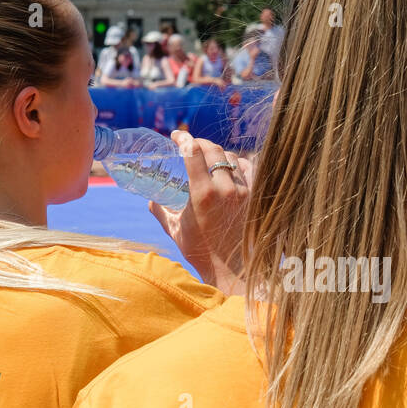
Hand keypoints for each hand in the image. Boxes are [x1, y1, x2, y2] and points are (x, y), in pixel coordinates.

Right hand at [149, 131, 250, 293]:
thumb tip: (150, 202)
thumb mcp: (176, 231)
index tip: (176, 136)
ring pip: (231, 157)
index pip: (192, 151)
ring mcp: (243, 192)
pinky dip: (239, 163)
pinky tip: (232, 166)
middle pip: (212, 149)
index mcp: (202, 194)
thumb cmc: (202, 253)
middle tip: (191, 144)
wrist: (233, 271)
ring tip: (210, 157)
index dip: (182, 138)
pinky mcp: (256, 198)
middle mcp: (225, 189)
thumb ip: (161, 212)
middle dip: (199, 142)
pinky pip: (250, 168)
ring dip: (218, 153)